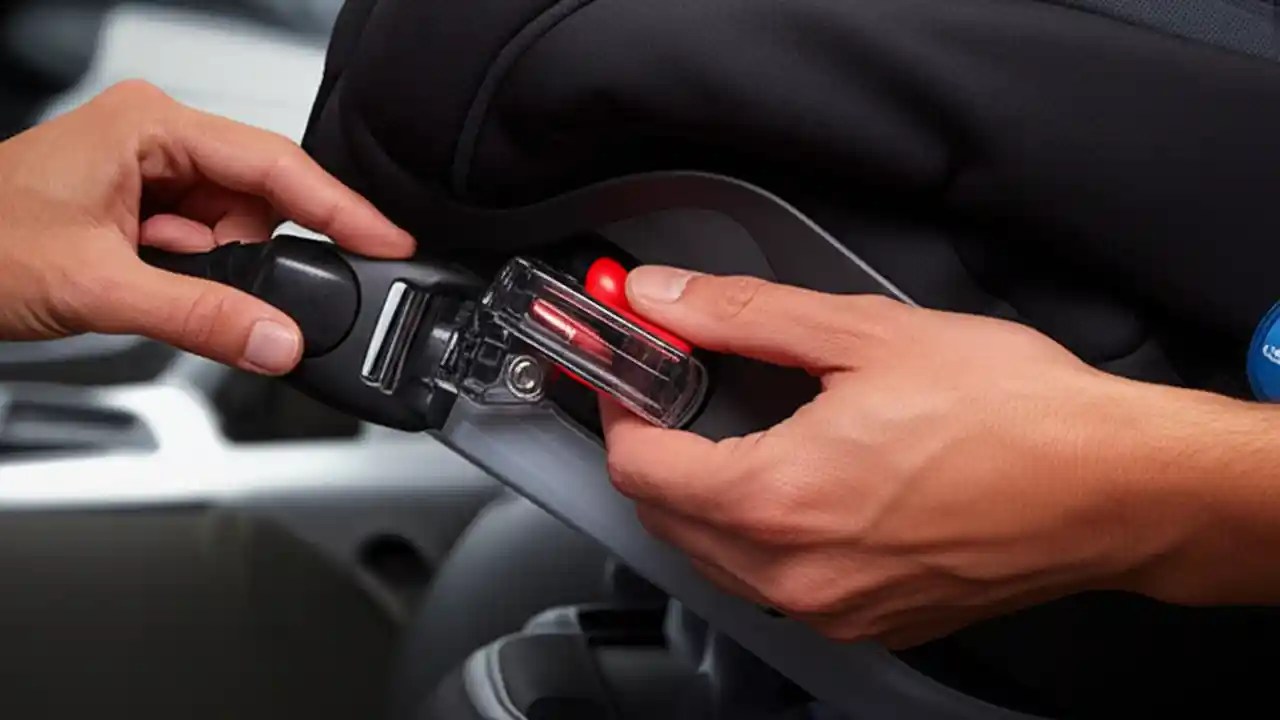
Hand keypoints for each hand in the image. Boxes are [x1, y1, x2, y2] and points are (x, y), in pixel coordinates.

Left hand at [0, 80, 414, 374]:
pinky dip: (190, 273)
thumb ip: (201, 316)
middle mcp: (157, 138)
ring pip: (232, 228)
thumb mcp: (99, 286)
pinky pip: (203, 243)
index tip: (389, 242)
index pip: (276, 165)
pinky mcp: (142, 205)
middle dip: (243, 254)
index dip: (341, 208)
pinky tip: (145, 282)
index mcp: (152, 125)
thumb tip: (280, 340)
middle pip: (258, 201)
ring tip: (144, 283)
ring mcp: (149, 171)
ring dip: (210, 268)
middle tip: (191, 286)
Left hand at [602, 267, 1239, 648]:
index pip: (638, 467)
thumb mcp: (863, 334)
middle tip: (672, 397)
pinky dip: (760, 537)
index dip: (619, 411)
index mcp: (778, 498)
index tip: (626, 378)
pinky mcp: (872, 622)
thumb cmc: (1014, 414)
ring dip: (702, 498)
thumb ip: (743, 315)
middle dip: (653, 453)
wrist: (1115, 487)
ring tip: (727, 438)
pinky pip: (778, 585)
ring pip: (717, 558)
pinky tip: (794, 490)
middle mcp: (795, 573)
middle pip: (666, 518)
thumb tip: (667, 298)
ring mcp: (834, 609)